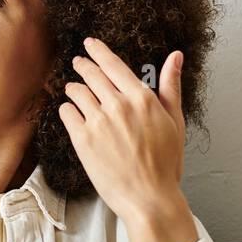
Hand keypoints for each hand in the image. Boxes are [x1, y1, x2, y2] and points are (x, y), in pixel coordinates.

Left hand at [58, 37, 185, 222]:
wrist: (148, 198)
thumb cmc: (165, 163)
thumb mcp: (174, 121)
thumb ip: (170, 86)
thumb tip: (175, 56)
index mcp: (142, 99)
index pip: (113, 64)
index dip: (98, 51)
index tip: (90, 44)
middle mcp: (118, 106)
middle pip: (91, 74)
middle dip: (83, 66)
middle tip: (78, 63)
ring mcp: (98, 122)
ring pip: (76, 91)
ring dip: (74, 88)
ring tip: (75, 91)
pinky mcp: (82, 140)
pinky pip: (66, 113)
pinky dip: (67, 110)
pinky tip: (73, 114)